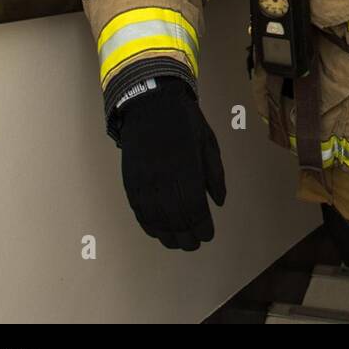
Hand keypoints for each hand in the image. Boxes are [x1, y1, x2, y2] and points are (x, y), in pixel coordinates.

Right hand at [118, 79, 226, 249]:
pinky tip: (157, 232)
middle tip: (194, 245)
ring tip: (178, 244)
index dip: (202, 226)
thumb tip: (219, 203)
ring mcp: (144, 180)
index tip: (208, 236)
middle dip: (186, 235)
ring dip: (167, 235)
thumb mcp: (209, 143)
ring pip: (155, 217)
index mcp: (187, 167)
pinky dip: (148, 224)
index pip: (194, 207)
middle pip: (175, 217)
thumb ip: (215, 174)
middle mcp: (164, 178)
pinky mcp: (130, 180)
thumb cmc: (186, 122)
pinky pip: (138, 209)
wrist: (150, 103)